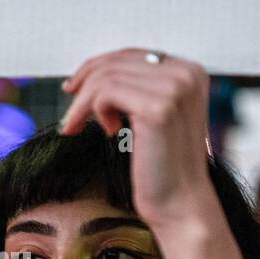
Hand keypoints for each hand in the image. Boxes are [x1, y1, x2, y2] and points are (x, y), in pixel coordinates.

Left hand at [60, 48, 212, 227]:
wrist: (180, 203)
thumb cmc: (162, 165)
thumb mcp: (151, 116)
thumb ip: (136, 88)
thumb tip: (91, 70)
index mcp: (189, 71)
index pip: (131, 55)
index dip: (97, 69)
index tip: (74, 90)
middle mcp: (187, 73)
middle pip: (116, 62)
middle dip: (84, 86)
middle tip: (70, 114)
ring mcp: (175, 88)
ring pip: (106, 76)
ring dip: (84, 104)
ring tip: (84, 127)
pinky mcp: (159, 108)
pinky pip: (106, 92)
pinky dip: (94, 111)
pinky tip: (109, 132)